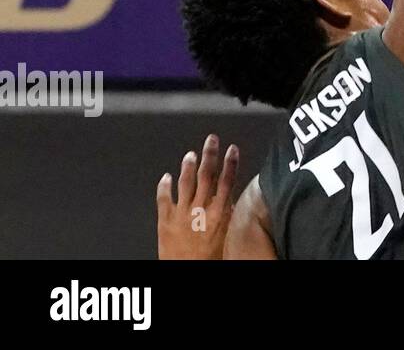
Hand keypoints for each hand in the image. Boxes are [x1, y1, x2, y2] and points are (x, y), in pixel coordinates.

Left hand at [157, 134, 238, 259]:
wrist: (188, 273)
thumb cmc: (211, 260)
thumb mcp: (227, 235)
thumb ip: (227, 215)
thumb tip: (231, 200)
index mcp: (220, 213)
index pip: (227, 181)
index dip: (230, 163)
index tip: (232, 149)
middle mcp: (201, 209)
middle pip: (207, 175)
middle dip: (210, 155)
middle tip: (211, 140)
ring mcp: (182, 213)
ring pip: (186, 183)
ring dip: (188, 166)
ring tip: (190, 154)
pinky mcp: (165, 221)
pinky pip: (163, 198)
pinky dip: (164, 186)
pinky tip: (165, 177)